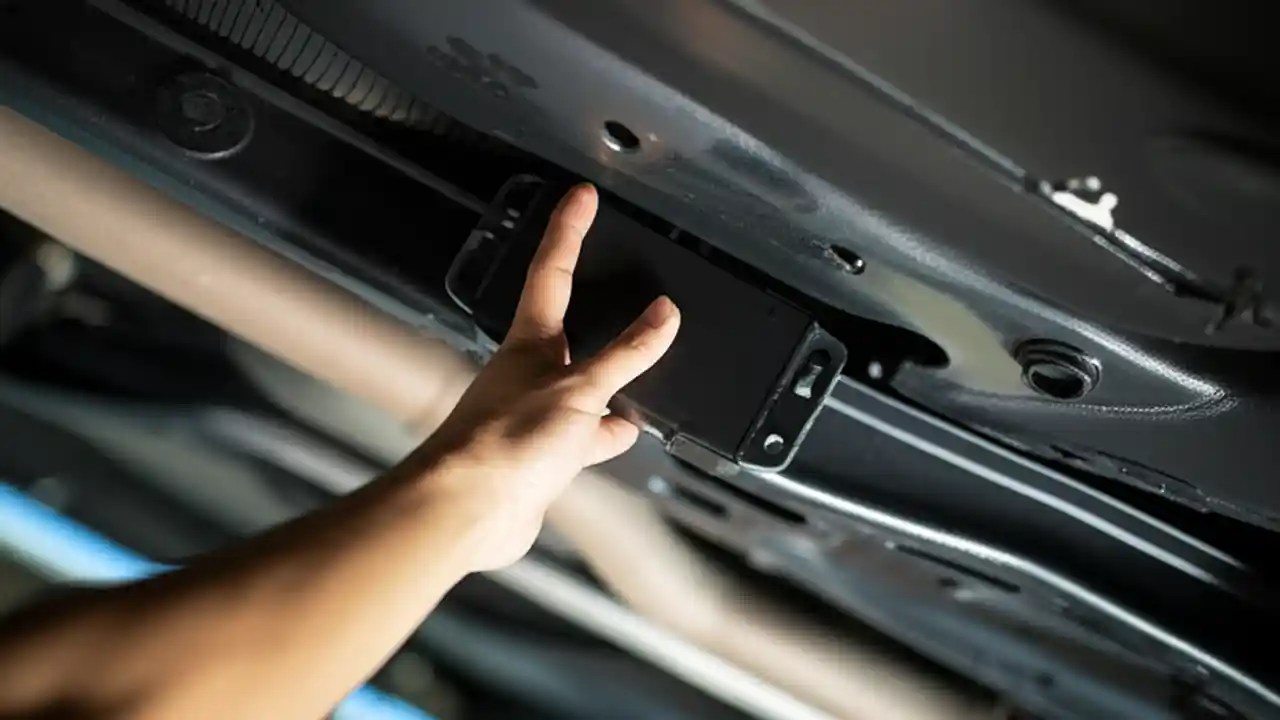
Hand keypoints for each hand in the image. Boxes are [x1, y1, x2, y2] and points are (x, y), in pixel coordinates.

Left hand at [409, 184, 679, 570]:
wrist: (468, 511)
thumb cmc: (509, 440)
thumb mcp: (579, 390)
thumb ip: (624, 356)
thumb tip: (665, 314)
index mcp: (530, 343)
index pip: (553, 272)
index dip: (568, 231)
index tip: (583, 195)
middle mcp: (530, 374)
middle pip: (570, 331)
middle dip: (595, 310)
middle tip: (621, 284)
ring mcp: (536, 416)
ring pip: (583, 388)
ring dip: (610, 382)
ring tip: (644, 371)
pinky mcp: (542, 457)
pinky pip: (583, 435)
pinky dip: (605, 434)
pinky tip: (623, 434)